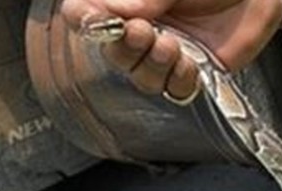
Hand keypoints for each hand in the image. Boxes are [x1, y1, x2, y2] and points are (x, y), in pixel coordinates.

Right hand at [60, 0, 281, 100]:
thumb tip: (114, 12)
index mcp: (130, 4)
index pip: (89, 15)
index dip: (85, 19)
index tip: (90, 18)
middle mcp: (144, 30)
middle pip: (114, 54)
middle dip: (123, 47)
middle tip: (140, 31)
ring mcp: (169, 54)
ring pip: (143, 77)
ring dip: (151, 65)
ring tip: (169, 44)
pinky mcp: (196, 72)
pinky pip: (177, 90)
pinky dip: (179, 80)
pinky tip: (188, 63)